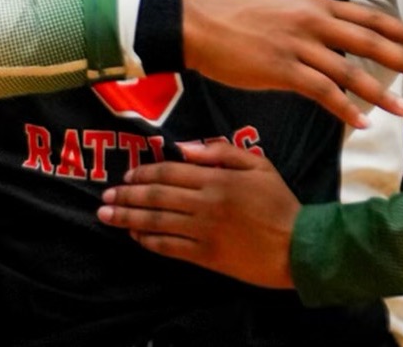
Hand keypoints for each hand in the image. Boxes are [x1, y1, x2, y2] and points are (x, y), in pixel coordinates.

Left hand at [98, 141, 296, 288]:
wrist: (297, 246)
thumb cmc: (279, 203)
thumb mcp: (259, 165)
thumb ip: (222, 151)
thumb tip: (186, 147)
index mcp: (217, 179)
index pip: (170, 171)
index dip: (144, 172)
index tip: (126, 175)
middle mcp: (206, 204)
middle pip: (157, 196)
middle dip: (126, 195)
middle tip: (104, 196)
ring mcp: (204, 231)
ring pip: (157, 221)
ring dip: (128, 217)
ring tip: (106, 215)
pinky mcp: (206, 256)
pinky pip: (169, 247)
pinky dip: (149, 240)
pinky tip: (135, 235)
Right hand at [181, 0, 402, 128]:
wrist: (199, 25)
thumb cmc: (237, 18)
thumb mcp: (283, 7)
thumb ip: (312, 20)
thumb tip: (336, 36)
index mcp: (315, 4)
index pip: (368, 17)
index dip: (399, 30)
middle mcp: (313, 21)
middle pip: (369, 42)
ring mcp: (298, 46)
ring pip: (351, 71)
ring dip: (381, 93)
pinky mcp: (282, 70)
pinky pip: (323, 92)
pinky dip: (345, 109)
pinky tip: (361, 123)